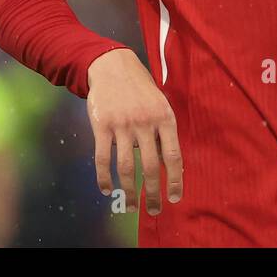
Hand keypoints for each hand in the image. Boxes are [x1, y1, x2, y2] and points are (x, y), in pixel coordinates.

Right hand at [86, 48, 182, 214]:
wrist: (112, 66)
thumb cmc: (140, 89)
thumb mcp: (159, 104)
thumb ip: (162, 132)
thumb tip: (165, 164)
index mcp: (164, 117)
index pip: (173, 155)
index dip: (175, 179)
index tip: (175, 197)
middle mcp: (145, 122)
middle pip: (149, 166)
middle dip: (153, 193)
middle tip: (155, 210)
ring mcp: (122, 124)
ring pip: (126, 167)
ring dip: (129, 191)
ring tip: (131, 206)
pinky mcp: (102, 126)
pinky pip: (103, 158)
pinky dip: (104, 178)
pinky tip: (106, 190)